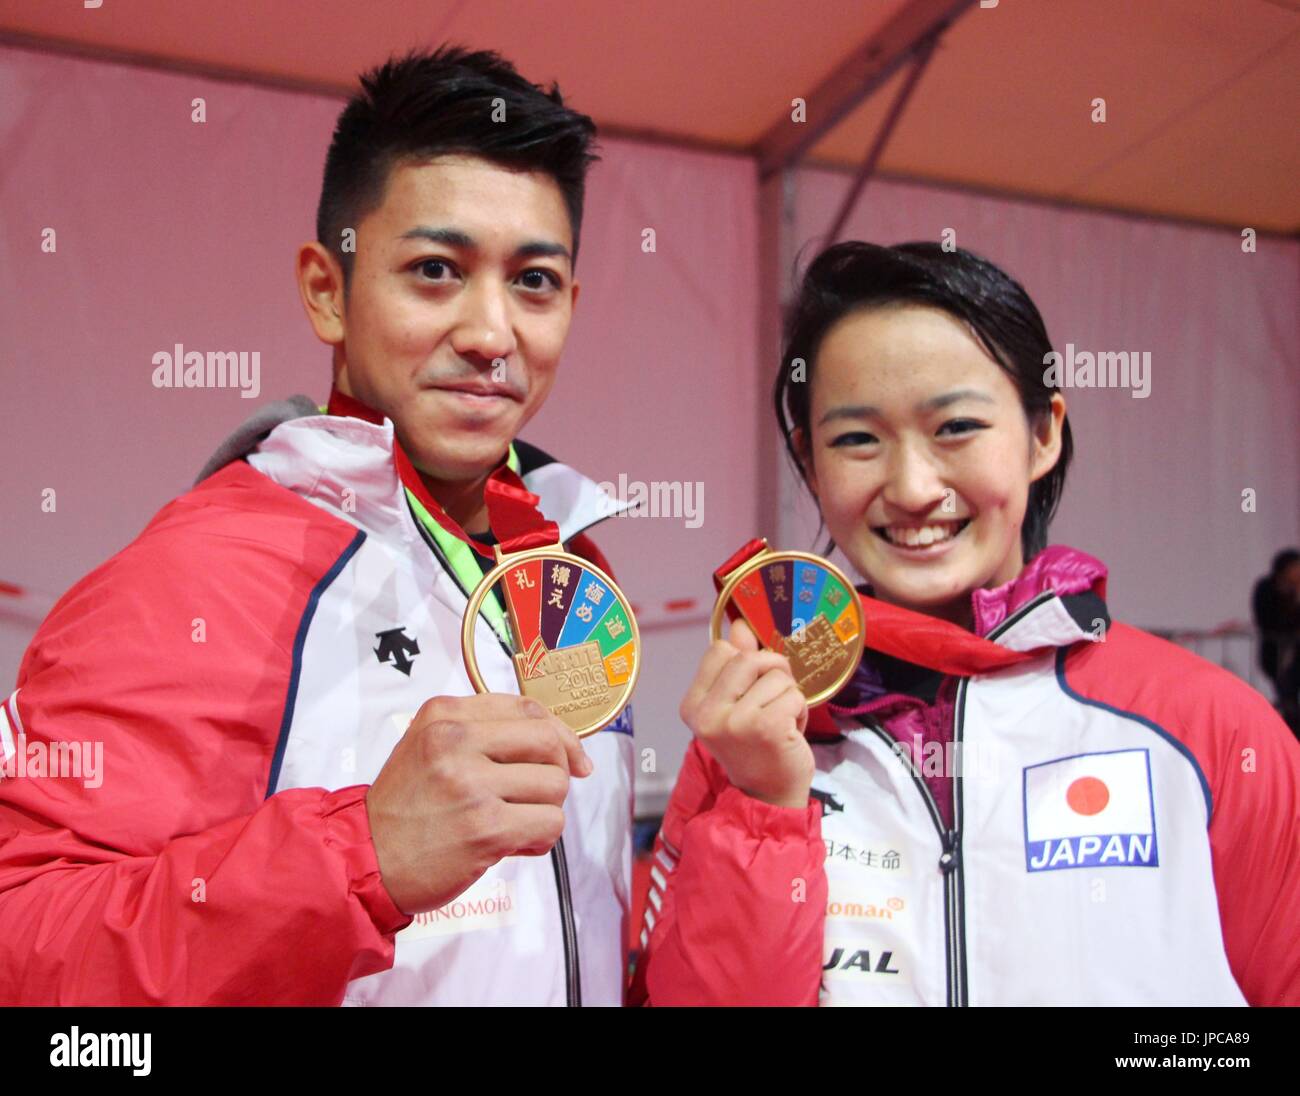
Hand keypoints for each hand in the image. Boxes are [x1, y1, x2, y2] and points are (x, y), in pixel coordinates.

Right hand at [365, 693, 590, 915]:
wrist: (366, 859)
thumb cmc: (406, 807)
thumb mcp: (429, 746)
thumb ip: (484, 733)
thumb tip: (561, 742)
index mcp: (444, 715)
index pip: (528, 709)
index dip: (560, 733)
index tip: (572, 757)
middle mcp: (456, 741)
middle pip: (548, 742)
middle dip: (557, 771)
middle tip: (539, 796)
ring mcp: (471, 784)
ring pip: (555, 784)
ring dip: (545, 810)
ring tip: (515, 823)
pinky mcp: (485, 827)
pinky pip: (550, 823)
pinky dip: (541, 839)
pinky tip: (513, 845)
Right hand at [679, 618, 812, 808]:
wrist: (767, 794)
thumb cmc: (754, 746)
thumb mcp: (736, 703)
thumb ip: (736, 663)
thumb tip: (740, 625)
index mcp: (693, 704)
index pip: (720, 650)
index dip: (745, 662)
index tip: (751, 689)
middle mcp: (708, 714)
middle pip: (748, 657)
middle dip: (773, 670)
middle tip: (776, 698)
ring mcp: (735, 721)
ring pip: (776, 675)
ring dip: (788, 695)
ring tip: (781, 721)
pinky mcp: (766, 727)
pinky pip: (794, 694)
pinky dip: (801, 710)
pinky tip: (790, 731)